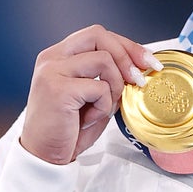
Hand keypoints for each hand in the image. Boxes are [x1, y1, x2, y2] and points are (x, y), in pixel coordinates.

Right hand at [19, 25, 160, 164]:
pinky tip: (88, 120)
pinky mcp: (57, 89)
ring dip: (114, 86)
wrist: (44, 156)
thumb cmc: (68, 129)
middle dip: (127, 56)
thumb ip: (108, 77)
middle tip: (139, 80)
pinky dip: (103, 106)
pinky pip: (99, 88)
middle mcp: (52, 58)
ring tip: (103, 108)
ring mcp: (52, 71)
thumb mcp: (93, 96)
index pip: (97, 35)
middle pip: (98, 35)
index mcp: (58, 55)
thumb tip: (139, 67)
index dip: (126, 45)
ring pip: (103, 59)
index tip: (147, 61)